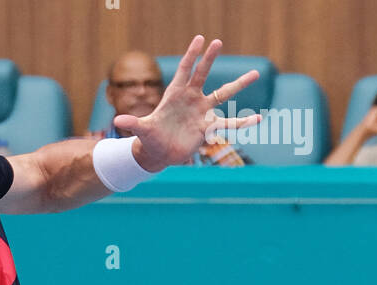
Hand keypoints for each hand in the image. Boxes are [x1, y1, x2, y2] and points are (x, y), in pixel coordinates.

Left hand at [114, 35, 260, 171]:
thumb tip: (119, 119)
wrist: (159, 152)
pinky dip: (243, 122)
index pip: (184, 70)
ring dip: (239, 85)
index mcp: (175, 94)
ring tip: (256, 74)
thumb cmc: (150, 138)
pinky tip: (257, 120)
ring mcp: (202, 111)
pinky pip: (228, 123)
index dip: (191, 56)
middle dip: (209, 59)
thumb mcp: (142, 129)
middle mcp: (191, 98)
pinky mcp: (208, 127)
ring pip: (223, 94)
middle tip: (218, 42)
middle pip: (203, 75)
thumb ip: (133, 122)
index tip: (200, 39)